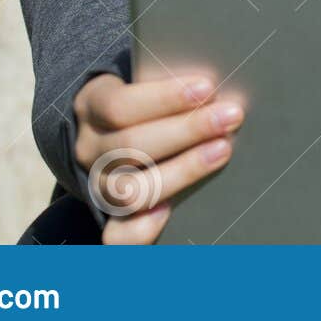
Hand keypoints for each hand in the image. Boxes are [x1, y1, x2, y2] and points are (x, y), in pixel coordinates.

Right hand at [72, 72, 244, 243]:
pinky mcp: (109, 219)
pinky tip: (169, 211)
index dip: (164, 98)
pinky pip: (118, 236)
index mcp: (92, 106)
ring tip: (222, 150)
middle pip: (131, 145)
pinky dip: (143, 227)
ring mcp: (97, 186)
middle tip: (231, 116)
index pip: (118, 105)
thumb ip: (170, 84)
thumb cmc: (148, 103)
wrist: (119, 136)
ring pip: (130, 189)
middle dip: (188, 130)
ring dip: (182, 170)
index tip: (208, 88)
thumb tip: (215, 88)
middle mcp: (89, 149)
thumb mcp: (145, 84)